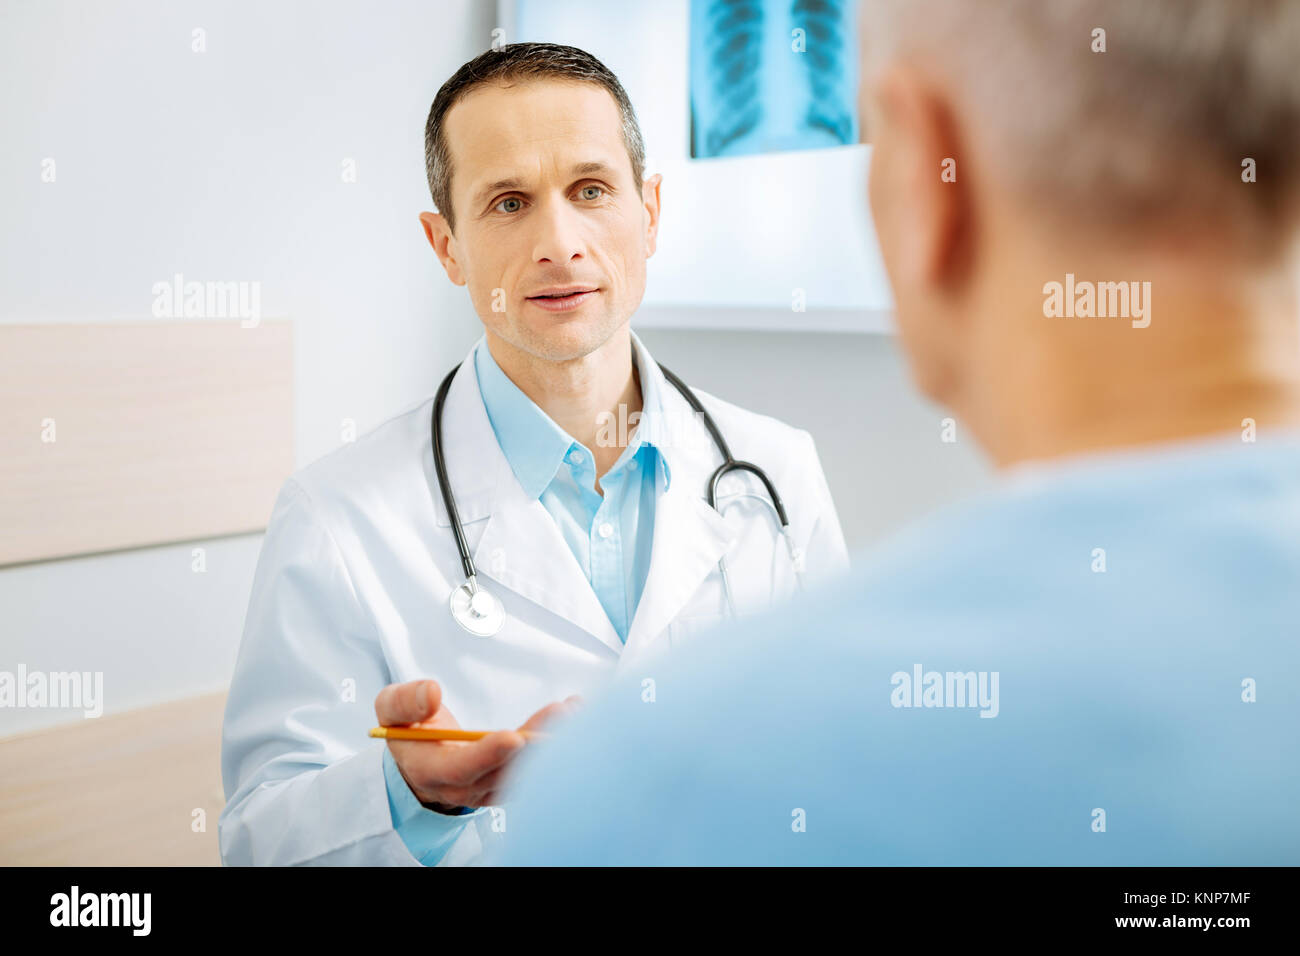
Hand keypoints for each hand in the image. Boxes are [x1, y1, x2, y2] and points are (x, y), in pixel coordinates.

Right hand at [374, 679, 579, 811]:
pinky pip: (537, 766)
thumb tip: (431, 693)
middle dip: (535, 743)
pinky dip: (558, 743)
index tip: (513, 737)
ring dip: (554, 742)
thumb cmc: (407, 731)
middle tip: (559, 714)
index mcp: (433, 771)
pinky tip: (576, 714)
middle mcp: (466, 787)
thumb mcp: (390, 710)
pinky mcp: (509, 780)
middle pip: (505, 771)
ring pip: (527, 770)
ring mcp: (491, 787)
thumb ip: (405, 702)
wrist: (418, 760)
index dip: (489, 755)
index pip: (464, 770)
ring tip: (573, 710)